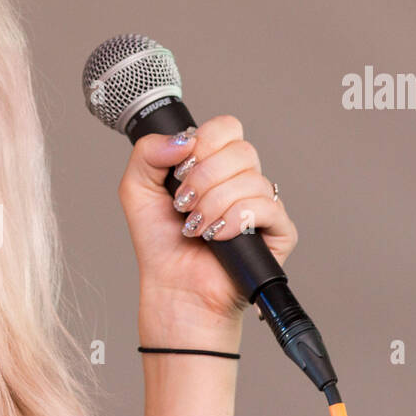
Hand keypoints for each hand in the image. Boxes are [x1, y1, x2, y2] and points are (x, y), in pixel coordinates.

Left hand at [118, 115, 297, 329]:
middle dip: (203, 179)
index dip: (204, 143)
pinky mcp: (279, 231)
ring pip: (251, 180)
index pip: (226, 128)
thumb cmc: (159, 244)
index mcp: (215, 164)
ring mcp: (262, 204)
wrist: (173, 288)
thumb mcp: (136, 189)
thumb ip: (148, 152)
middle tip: (183, 205)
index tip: (180, 171)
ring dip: (213, 205)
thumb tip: (185, 139)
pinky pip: (266, 207)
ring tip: (196, 228)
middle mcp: (242, 180)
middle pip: (241, 151)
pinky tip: (217, 236)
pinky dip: (234, 221)